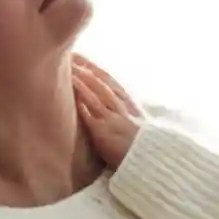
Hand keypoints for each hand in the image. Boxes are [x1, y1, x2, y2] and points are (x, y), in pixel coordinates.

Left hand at [71, 54, 143, 168]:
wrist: (151, 163)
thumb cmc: (140, 148)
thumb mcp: (135, 125)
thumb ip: (123, 112)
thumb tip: (110, 103)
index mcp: (128, 104)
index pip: (109, 81)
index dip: (94, 68)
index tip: (81, 57)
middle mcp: (121, 107)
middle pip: (101, 82)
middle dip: (85, 68)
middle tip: (70, 55)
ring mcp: (113, 118)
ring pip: (96, 93)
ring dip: (82, 80)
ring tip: (68, 69)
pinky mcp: (104, 131)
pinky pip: (91, 114)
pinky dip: (82, 102)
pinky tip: (72, 93)